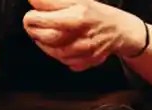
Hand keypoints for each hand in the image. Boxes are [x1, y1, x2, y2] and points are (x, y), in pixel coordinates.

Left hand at [24, 0, 146, 71]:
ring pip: (56, 52)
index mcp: (79, 16)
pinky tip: (53, 46)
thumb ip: (54, 1)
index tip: (30, 14)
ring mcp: (86, 51)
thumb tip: (34, 1)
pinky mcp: (88, 61)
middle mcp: (83, 35)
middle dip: (34, 31)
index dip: (33, 16)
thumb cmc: (98, 13)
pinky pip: (66, 61)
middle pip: (49, 37)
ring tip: (39, 35)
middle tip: (30, 25)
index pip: (46, 18)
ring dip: (43, 44)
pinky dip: (56, 54)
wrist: (122, 30)